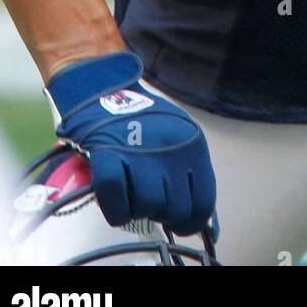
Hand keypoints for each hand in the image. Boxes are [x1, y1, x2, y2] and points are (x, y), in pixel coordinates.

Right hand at [45, 51, 215, 234]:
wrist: (103, 86)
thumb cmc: (142, 120)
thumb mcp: (179, 137)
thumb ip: (189, 172)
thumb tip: (199, 220)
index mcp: (194, 144)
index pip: (203, 203)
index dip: (189, 220)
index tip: (175, 219)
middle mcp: (172, 148)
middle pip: (175, 210)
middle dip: (161, 214)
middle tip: (148, 200)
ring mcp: (141, 152)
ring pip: (148, 207)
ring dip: (137, 210)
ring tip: (130, 194)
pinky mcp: (108, 155)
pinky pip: (117, 203)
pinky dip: (115, 209)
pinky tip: (115, 201)